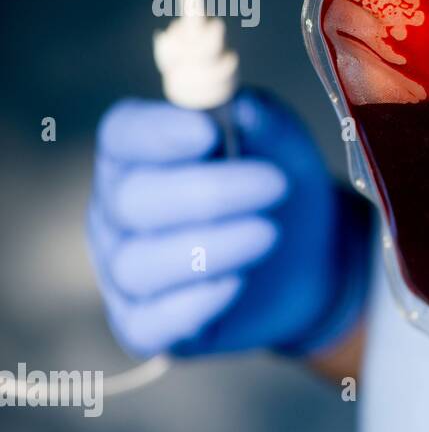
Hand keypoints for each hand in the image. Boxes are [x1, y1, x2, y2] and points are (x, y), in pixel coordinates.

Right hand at [87, 90, 369, 357]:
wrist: (308, 260)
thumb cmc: (280, 190)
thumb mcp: (284, 146)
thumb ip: (264, 119)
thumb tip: (242, 106)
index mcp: (138, 153)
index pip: (123, 135)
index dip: (158, 134)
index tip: (208, 133)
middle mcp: (118, 210)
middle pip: (133, 199)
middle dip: (208, 192)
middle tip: (274, 185)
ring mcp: (124, 270)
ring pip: (140, 264)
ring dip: (210, 248)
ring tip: (268, 235)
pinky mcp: (143, 324)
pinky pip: (149, 322)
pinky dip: (191, 305)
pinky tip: (235, 285)